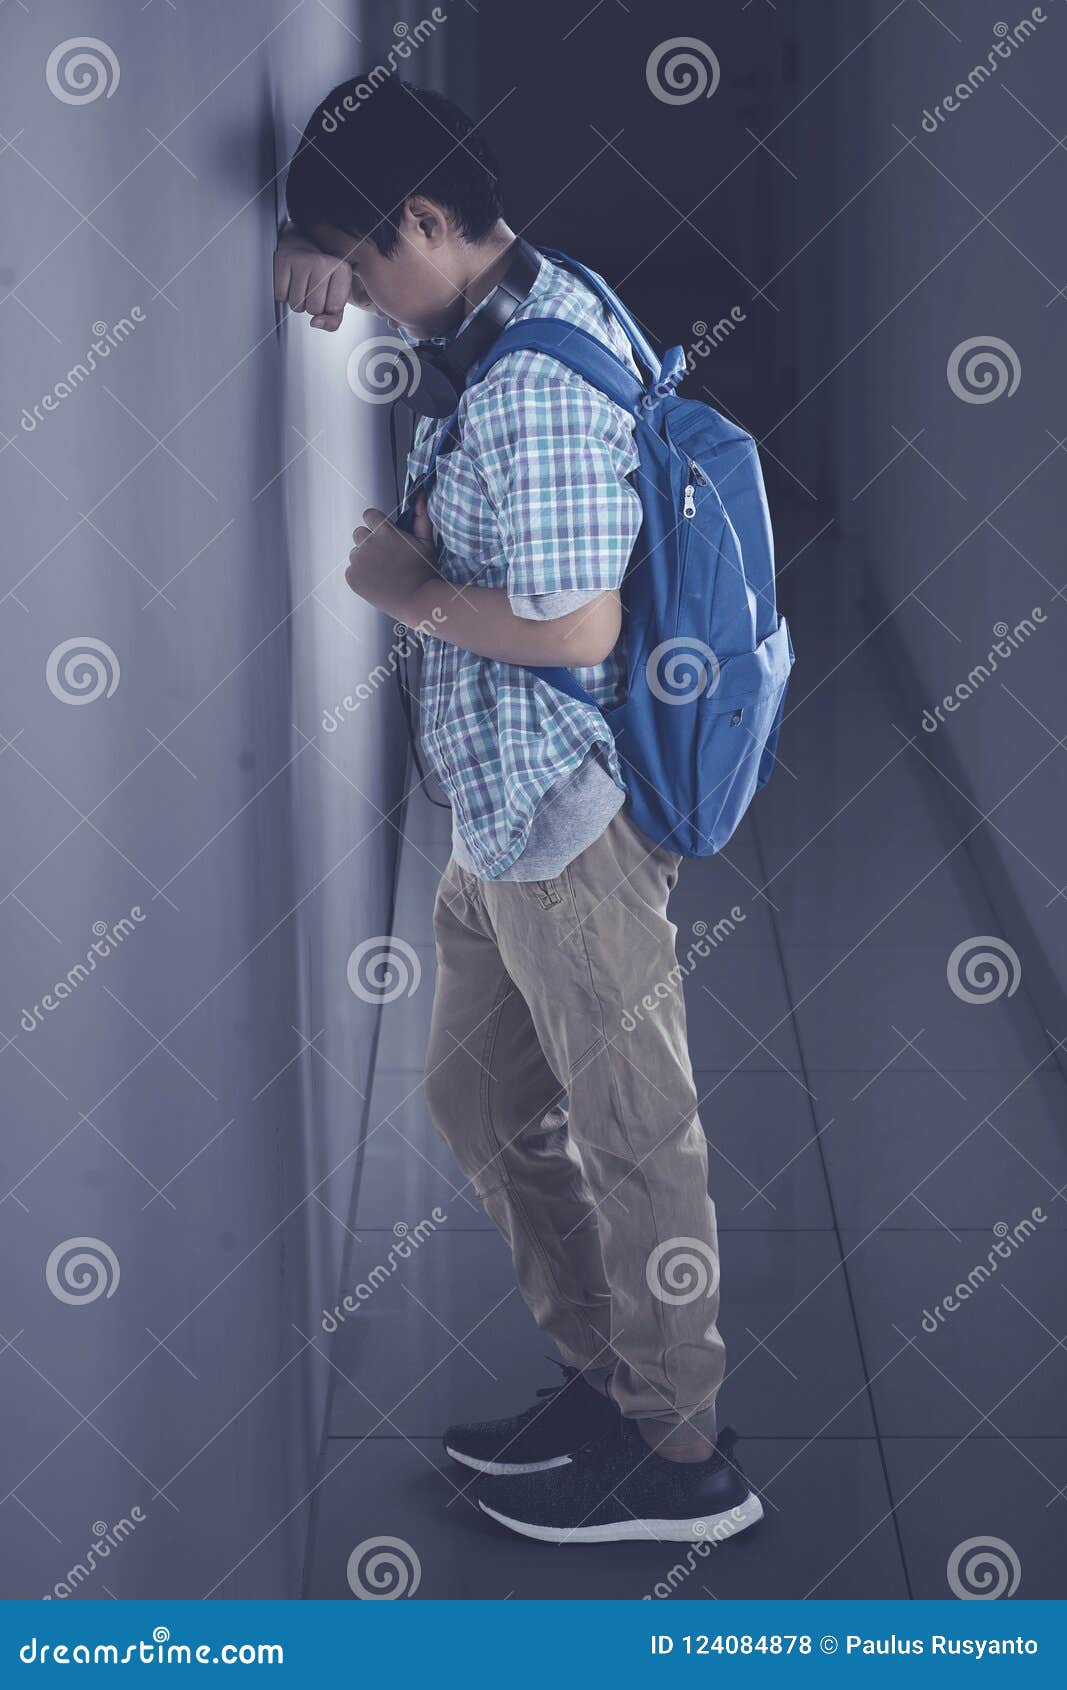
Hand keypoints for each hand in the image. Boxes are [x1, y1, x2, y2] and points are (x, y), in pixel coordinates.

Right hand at [273, 226, 351, 330]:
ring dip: (297, 302)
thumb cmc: (322, 281)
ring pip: (296, 304)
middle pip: (314, 308)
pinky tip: (290, 282)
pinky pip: (281, 296)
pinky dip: (284, 295)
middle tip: (311, 291)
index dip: (327, 308)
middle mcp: (324, 262)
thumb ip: (333, 320)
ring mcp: (302, 260)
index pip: (333, 309)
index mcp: (342, 270)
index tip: (327, 294)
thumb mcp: (335, 301)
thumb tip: (315, 323)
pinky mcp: (283, 261)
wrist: (302, 254)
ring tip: (301, 286)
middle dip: (311, 307)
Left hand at [345, 495, 436, 622]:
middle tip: (386, 558)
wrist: (417, 601)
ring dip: (365, 559)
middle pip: (359, 534)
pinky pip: (352, 571)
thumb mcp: (426, 541)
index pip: (369, 515)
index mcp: (384, 531)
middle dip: (369, 542)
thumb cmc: (424, 570)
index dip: (376, 525)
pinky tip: (377, 582)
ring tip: (383, 572)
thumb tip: (420, 493)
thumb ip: (421, 515)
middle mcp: (368, 543)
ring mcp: (358, 561)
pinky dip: (361, 576)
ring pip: (355, 553)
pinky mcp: (352, 578)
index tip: (384, 536)